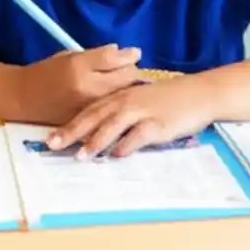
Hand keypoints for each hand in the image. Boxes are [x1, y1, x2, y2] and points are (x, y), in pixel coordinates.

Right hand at [9, 46, 144, 124]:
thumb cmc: (46, 73)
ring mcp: (92, 107)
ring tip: (119, 84)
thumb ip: (97, 55)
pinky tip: (114, 99)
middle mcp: (87, 88)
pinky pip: (115, 109)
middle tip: (125, 69)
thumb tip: (123, 53)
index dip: (128, 54)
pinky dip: (118, 102)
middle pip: (128, 76)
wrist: (23, 99)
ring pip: (125, 94)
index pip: (116, 58)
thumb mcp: (70, 56)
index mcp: (79, 67)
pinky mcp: (93, 121)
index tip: (132, 53)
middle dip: (130, 71)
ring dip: (127, 87)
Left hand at [46, 75, 217, 158]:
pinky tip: (115, 156)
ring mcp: (142, 112)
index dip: (68, 125)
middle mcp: (126, 102)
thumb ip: (120, 112)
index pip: (88, 111)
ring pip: (112, 125)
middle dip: (71, 133)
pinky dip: (126, 145)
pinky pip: (138, 135)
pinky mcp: (158, 123)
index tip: (49, 138)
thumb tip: (101, 133)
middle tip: (52, 146)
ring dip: (95, 141)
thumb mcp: (139, 100)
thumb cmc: (169, 99)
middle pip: (93, 117)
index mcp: (119, 96)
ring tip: (80, 155)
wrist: (200, 93)